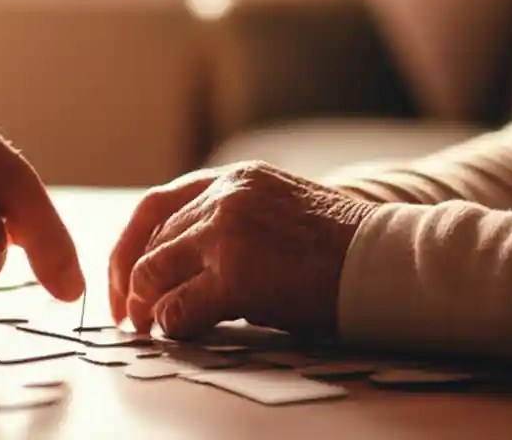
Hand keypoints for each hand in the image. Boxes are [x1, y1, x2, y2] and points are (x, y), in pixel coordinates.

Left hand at [108, 162, 374, 337]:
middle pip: (150, 239)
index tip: (126, 276)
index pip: (157, 206)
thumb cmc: (339, 247)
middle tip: (129, 312)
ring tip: (149, 326)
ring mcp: (227, 231)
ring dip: (145, 304)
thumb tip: (183, 266)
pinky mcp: (236, 272)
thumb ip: (232, 222)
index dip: (131, 245)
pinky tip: (179, 332)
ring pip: (155, 270)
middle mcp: (225, 196)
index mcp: (235, 179)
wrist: (385, 259)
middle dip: (131, 280)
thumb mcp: (277, 211)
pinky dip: (172, 323)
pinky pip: (179, 305)